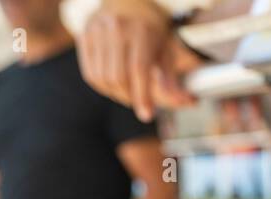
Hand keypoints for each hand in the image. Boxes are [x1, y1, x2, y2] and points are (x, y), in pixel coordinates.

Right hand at [78, 0, 196, 121]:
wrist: (129, 1)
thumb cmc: (152, 29)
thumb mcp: (168, 49)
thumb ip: (173, 77)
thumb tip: (186, 102)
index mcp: (141, 29)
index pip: (138, 69)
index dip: (143, 95)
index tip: (147, 115)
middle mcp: (116, 27)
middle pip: (118, 77)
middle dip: (130, 98)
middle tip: (140, 103)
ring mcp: (97, 29)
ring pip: (102, 78)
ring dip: (116, 95)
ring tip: (129, 93)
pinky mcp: (84, 35)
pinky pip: (90, 74)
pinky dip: (103, 87)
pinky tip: (115, 85)